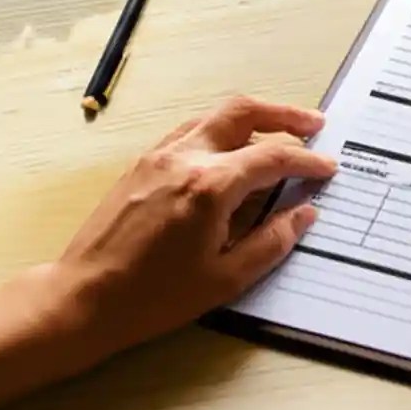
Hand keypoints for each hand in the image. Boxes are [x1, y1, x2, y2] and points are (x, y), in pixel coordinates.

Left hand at [50, 96, 335, 364]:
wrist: (83, 297)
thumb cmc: (154, 296)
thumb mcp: (226, 279)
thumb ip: (272, 241)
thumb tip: (304, 214)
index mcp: (210, 186)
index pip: (273, 157)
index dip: (307, 161)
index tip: (327, 168)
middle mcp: (185, 158)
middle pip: (243, 112)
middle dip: (284, 114)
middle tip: (313, 125)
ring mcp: (159, 156)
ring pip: (214, 115)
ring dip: (252, 118)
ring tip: (278, 133)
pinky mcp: (142, 164)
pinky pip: (190, 130)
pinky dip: (220, 129)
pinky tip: (231, 150)